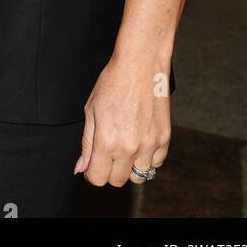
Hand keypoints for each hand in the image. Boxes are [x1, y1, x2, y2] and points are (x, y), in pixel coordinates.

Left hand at [75, 52, 170, 186]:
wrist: (140, 65)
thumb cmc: (112, 83)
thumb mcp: (91, 110)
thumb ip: (87, 143)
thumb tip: (82, 168)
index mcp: (107, 141)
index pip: (97, 178)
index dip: (91, 172)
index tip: (92, 163)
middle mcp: (129, 148)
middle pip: (117, 181)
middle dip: (109, 170)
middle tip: (108, 152)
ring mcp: (149, 145)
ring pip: (138, 176)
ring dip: (130, 166)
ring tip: (125, 145)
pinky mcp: (164, 139)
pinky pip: (155, 163)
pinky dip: (147, 158)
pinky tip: (140, 140)